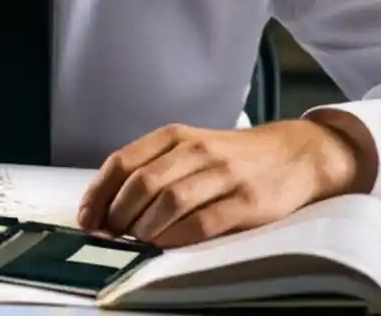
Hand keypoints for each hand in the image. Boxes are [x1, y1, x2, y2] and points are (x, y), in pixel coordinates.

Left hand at [75, 117, 375, 247]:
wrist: (294, 154)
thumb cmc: (229, 157)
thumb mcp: (187, 149)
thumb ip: (150, 169)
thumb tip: (105, 207)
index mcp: (174, 136)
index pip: (122, 162)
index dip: (98, 193)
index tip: (87, 219)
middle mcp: (197, 150)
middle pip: (142, 184)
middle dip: (119, 215)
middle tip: (113, 235)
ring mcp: (224, 174)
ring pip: (169, 202)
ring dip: (145, 228)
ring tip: (138, 241)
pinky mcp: (247, 201)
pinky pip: (203, 223)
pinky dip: (177, 238)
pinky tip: (166, 245)